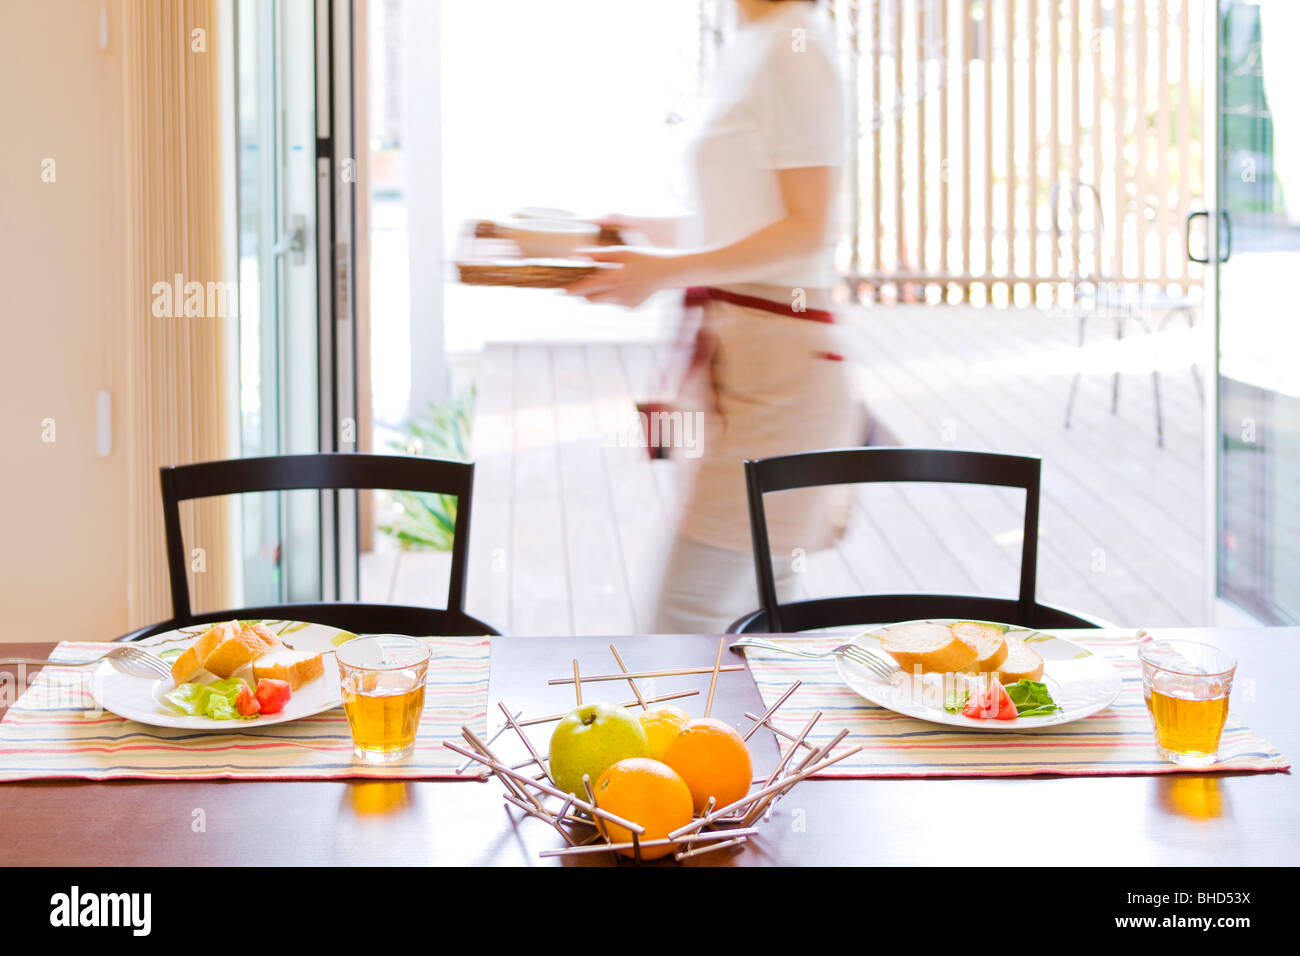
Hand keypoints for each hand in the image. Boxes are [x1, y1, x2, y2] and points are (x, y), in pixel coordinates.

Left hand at [566, 246, 688, 307]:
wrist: (666, 273)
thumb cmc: (644, 258)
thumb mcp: (622, 252)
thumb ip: (599, 255)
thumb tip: (577, 254)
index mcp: (615, 278)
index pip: (588, 287)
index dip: (574, 290)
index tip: (562, 290)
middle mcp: (619, 294)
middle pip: (592, 299)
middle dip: (584, 293)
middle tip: (580, 284)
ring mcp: (625, 303)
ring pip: (604, 301)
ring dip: (600, 293)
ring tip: (610, 279)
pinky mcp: (631, 307)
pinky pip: (616, 303)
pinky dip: (614, 295)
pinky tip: (625, 285)